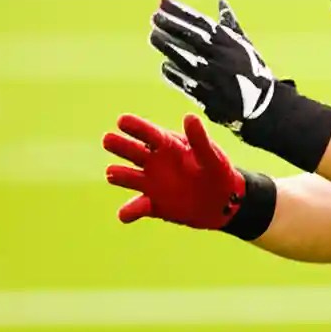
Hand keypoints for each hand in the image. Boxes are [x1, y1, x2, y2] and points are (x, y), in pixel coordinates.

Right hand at [103, 113, 244, 228]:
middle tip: (108, 139)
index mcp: (168, 145)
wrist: (222, 202)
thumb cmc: (217, 172)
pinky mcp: (153, 205)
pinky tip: (125, 215)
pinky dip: (130, 211)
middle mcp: (154, 162)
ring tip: (112, 173)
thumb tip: (189, 117)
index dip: (136, 127)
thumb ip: (200, 140)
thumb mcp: (212, 156)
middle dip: (120, 145)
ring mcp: (151, 183)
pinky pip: (137, 208)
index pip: (149, 133)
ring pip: (128, 177)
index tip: (122, 120)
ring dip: (119, 175)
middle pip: (132, 151)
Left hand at [147, 0, 330, 173]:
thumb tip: (222, 3)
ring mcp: (214, 77)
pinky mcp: (209, 97)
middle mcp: (222, 58)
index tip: (164, 1)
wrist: (265, 107)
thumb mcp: (245, 47)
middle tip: (155, 17)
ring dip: (168, 47)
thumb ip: (230, 26)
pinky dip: (175, 74)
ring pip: (186, 59)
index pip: (201, 23)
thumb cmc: (253, 74)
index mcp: (230, 43)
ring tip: (153, 36)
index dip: (181, 11)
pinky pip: (187, 83)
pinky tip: (165, 66)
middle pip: (192, 38)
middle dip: (171, 26)